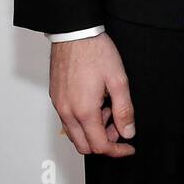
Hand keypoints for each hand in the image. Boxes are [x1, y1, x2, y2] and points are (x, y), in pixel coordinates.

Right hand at [49, 32, 135, 156]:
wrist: (74, 32)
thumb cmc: (95, 51)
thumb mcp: (118, 80)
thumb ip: (124, 110)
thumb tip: (127, 132)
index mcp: (84, 111)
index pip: (100, 146)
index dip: (117, 151)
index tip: (128, 147)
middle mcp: (67, 112)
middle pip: (84, 146)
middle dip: (104, 142)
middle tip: (118, 125)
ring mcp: (59, 105)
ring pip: (75, 134)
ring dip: (93, 130)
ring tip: (108, 107)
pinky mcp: (55, 97)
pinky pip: (68, 120)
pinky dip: (82, 120)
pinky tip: (95, 102)